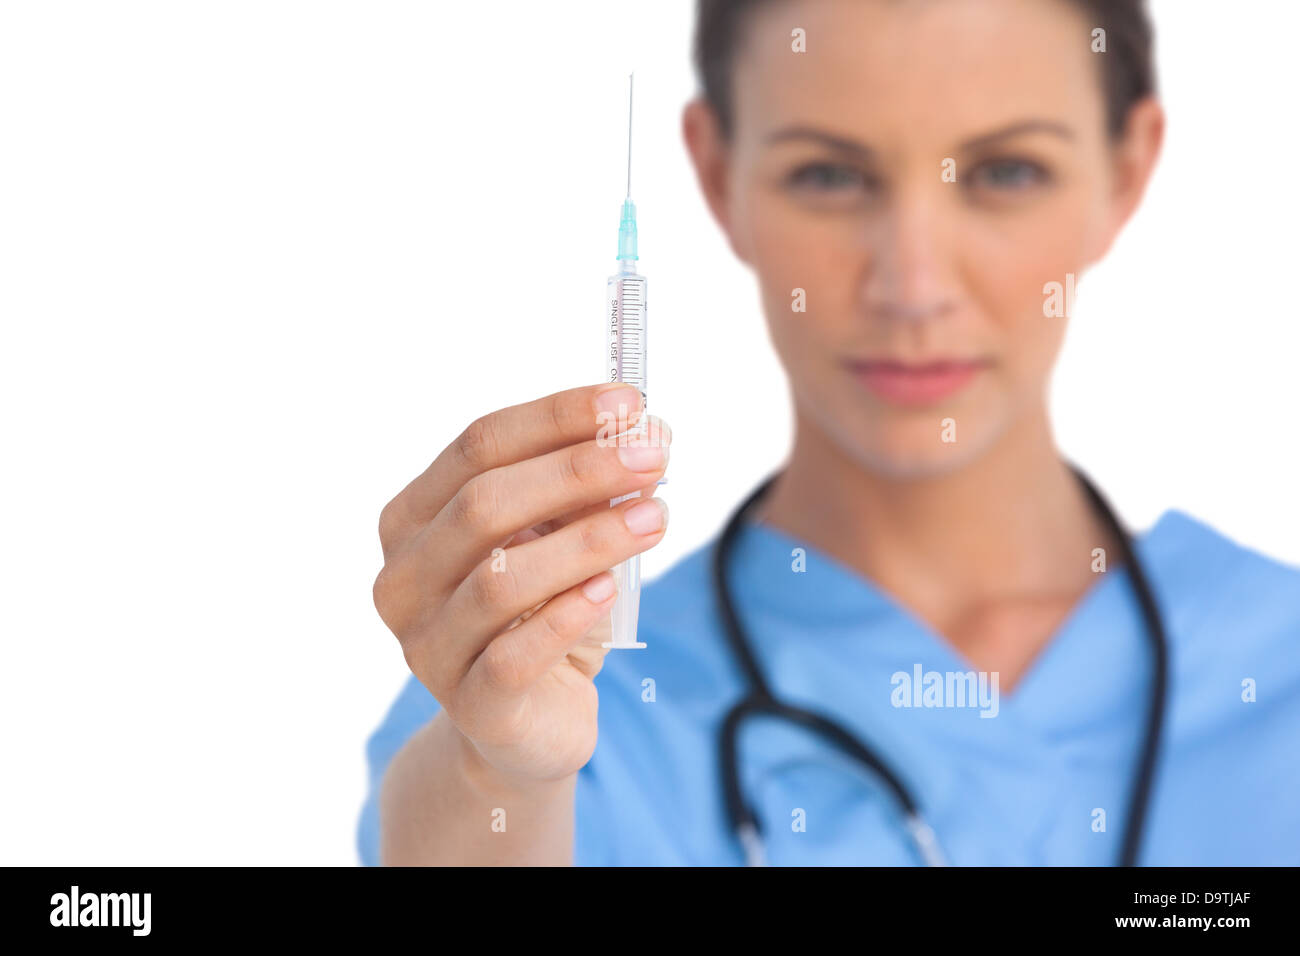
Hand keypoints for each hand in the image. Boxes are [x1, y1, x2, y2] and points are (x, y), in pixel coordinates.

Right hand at [372, 383, 670, 784]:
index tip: (628, 402)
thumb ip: (580, 492)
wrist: (524, 727)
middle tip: (652, 456)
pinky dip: (567, 615)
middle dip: (577, 471)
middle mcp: (403, 580)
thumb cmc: (537, 616)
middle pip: (483, 505)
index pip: (477, 447)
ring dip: (588, 539)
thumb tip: (645, 432)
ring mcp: (428, 648)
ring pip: (502, 579)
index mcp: (412, 521)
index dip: (554, 418)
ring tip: (654, 517)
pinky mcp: (471, 705)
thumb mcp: (555, 542)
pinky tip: (611, 589)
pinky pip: (515, 656)